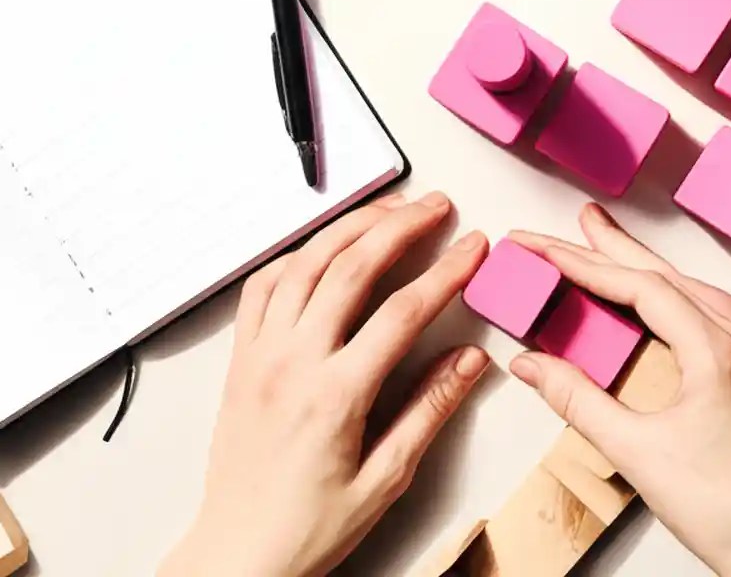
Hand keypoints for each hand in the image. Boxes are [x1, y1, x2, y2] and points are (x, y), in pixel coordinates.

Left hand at [161, 192, 490, 576]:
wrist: (238, 552)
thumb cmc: (307, 526)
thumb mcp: (386, 477)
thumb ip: (430, 410)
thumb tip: (469, 360)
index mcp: (335, 396)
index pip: (403, 311)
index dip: (446, 271)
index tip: (472, 248)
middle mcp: (291, 364)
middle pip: (351, 268)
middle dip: (400, 226)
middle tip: (435, 207)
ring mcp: (260, 356)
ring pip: (304, 264)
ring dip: (349, 227)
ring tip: (387, 209)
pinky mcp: (241, 359)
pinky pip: (263, 286)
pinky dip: (297, 254)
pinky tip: (322, 246)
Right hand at [508, 204, 730, 576]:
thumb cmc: (719, 507)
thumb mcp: (634, 450)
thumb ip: (577, 399)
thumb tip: (530, 364)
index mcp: (717, 350)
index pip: (639, 287)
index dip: (584, 262)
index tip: (543, 245)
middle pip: (671, 278)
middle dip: (618, 248)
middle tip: (579, 221)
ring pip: (702, 293)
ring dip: (655, 271)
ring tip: (619, 252)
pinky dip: (700, 299)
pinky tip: (697, 296)